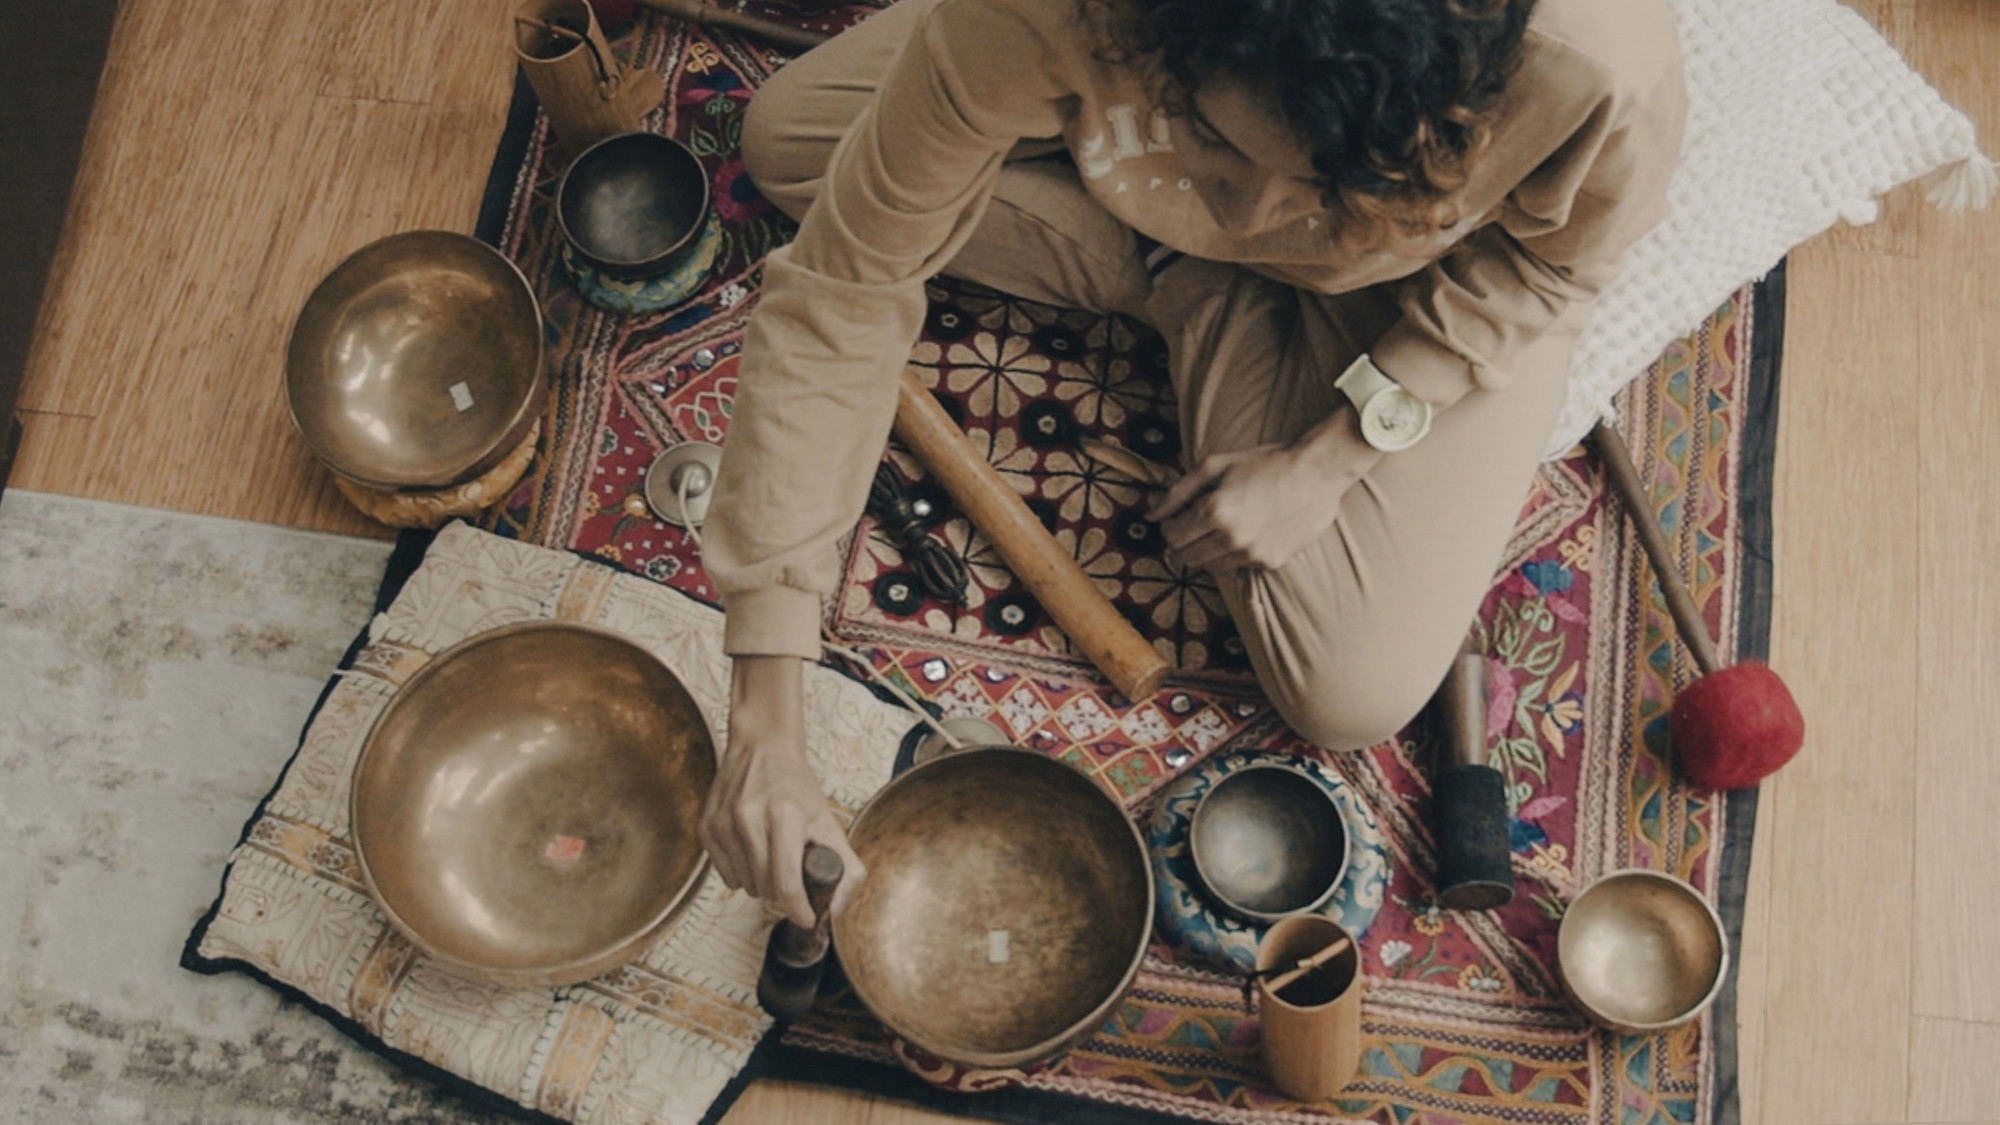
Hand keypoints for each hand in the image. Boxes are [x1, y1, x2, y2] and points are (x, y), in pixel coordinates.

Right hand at [698, 654, 865, 927]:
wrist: (760, 747)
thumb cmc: (796, 786)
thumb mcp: (826, 819)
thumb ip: (844, 865)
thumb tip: (837, 909)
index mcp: (785, 816)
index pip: (787, 883)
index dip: (799, 910)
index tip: (807, 919)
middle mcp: (749, 819)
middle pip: (765, 888)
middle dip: (782, 893)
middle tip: (792, 875)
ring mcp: (723, 823)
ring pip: (744, 886)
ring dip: (760, 883)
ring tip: (771, 857)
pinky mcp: (706, 828)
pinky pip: (724, 875)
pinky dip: (740, 872)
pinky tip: (751, 850)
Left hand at [1147, 409, 1381, 572]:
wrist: (1317, 473)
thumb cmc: (1265, 462)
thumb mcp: (1216, 465)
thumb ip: (1178, 491)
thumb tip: (1149, 515)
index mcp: (1214, 511)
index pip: (1172, 537)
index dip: (1171, 527)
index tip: (1180, 517)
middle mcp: (1231, 538)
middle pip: (1186, 557)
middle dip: (1184, 542)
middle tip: (1197, 524)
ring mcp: (1252, 554)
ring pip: (1210, 566)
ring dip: (1208, 551)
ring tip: (1223, 527)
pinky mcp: (1270, 563)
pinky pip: (1237, 567)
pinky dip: (1234, 554)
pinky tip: (1247, 532)